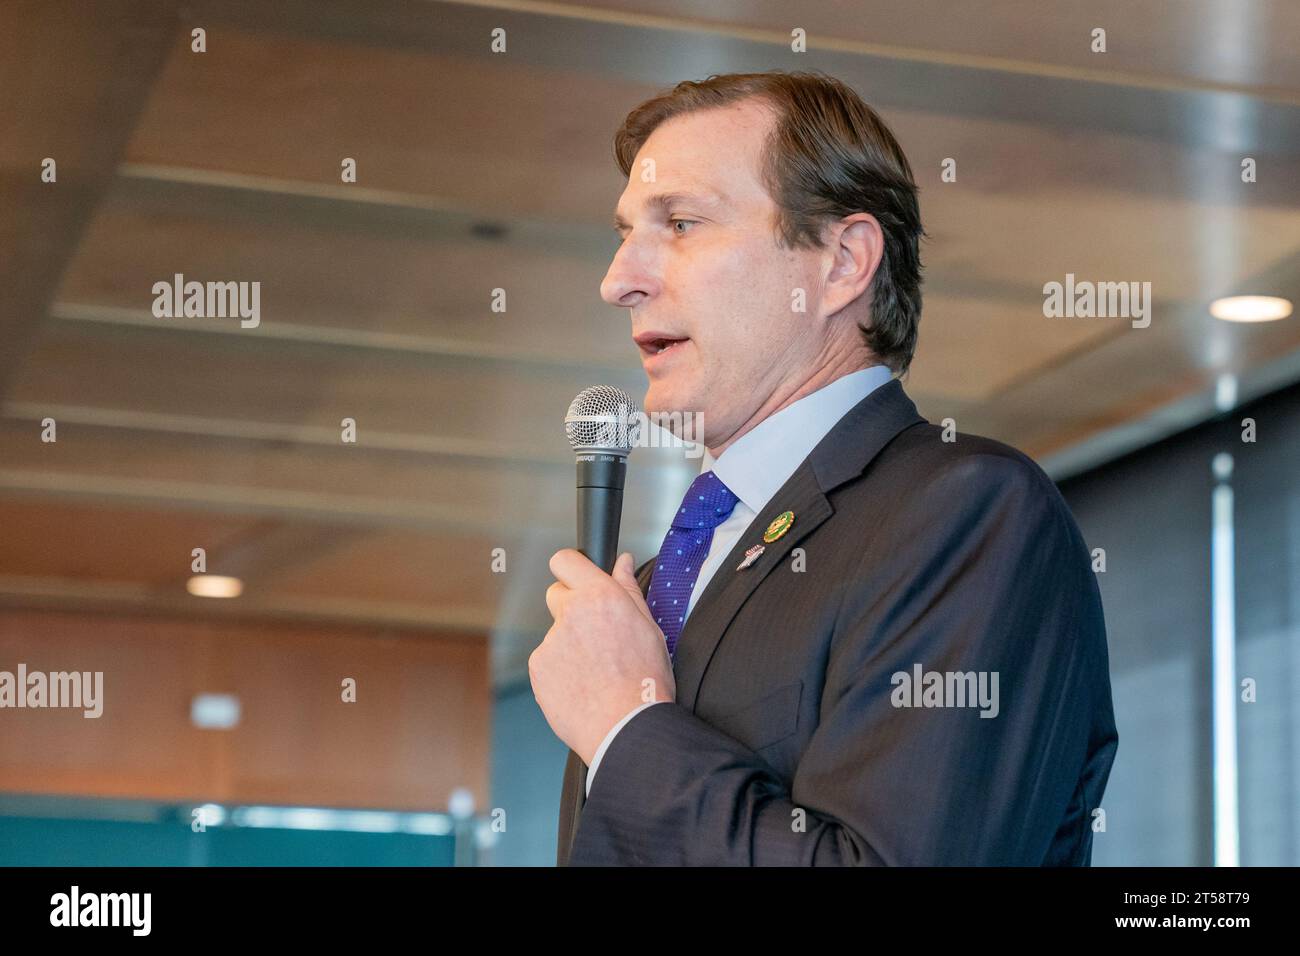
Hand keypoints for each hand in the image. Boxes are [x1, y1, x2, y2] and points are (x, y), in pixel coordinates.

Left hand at [530, 549, 675, 764]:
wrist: (626, 728)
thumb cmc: (644, 682)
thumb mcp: (649, 628)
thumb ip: (629, 589)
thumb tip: (623, 562)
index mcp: (600, 597)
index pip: (565, 561)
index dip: (571, 570)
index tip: (578, 580)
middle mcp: (570, 614)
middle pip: (556, 595)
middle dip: (571, 607)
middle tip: (594, 634)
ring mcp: (550, 642)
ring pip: (555, 633)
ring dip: (569, 645)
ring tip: (596, 672)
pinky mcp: (538, 668)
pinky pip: (547, 661)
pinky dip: (560, 671)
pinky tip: (582, 686)